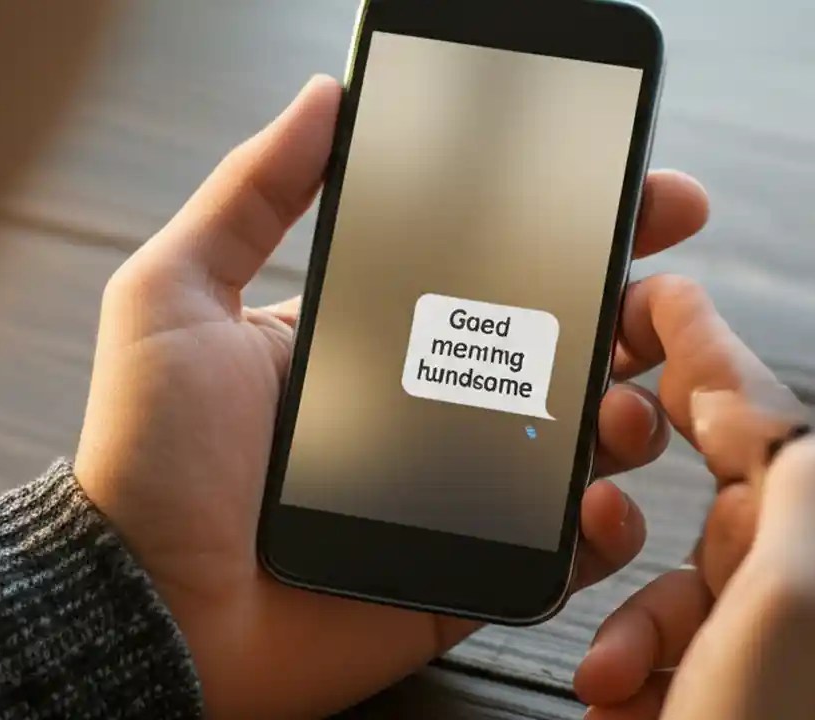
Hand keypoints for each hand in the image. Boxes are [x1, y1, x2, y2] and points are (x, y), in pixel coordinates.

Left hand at [73, 75, 710, 716]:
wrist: (145, 608)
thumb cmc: (148, 458)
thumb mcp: (179, 294)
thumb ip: (252, 192)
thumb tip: (323, 95)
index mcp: (381, 338)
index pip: (499, 271)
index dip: (578, 230)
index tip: (643, 196)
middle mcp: (432, 408)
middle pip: (562, 350)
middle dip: (637, 315)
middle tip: (669, 299)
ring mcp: (460, 493)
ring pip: (583, 445)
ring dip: (632, 413)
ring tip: (626, 405)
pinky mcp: (472, 573)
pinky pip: (565, 550)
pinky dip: (603, 527)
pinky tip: (599, 501)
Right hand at [573, 281, 814, 718]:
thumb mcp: (794, 615)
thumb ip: (804, 496)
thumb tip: (784, 413)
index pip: (765, 429)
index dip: (707, 354)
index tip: (664, 295)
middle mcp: (809, 607)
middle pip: (715, 495)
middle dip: (650, 465)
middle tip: (603, 411)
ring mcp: (767, 657)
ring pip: (674, 587)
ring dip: (625, 622)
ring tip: (607, 671)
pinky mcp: (723, 702)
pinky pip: (659, 653)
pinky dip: (625, 667)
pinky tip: (614, 701)